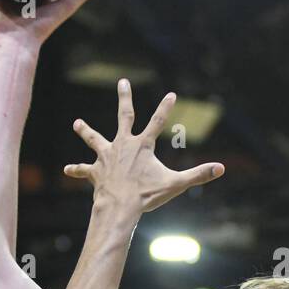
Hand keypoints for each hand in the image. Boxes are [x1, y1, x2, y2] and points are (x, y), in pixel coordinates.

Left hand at [65, 80, 223, 217]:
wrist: (119, 207)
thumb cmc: (146, 195)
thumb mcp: (175, 184)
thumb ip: (198, 175)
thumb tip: (221, 169)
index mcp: (142, 145)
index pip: (158, 121)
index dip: (165, 107)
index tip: (171, 94)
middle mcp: (123, 144)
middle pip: (124, 115)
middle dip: (125, 97)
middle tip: (123, 82)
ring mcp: (107, 156)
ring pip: (95, 139)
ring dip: (86, 131)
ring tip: (76, 123)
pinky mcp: (96, 171)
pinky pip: (84, 169)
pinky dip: (76, 170)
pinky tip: (67, 169)